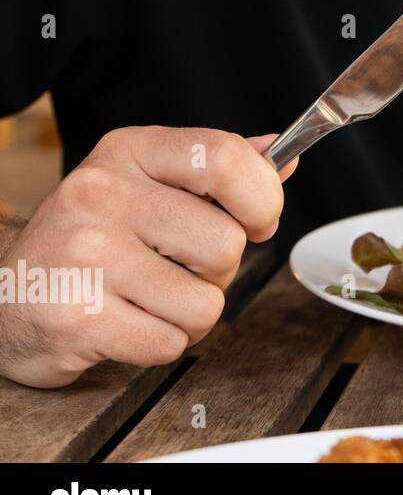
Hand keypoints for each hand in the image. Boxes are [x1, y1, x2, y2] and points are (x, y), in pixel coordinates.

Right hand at [0, 127, 295, 387]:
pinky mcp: (76, 317)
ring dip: (192, 313)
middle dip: (220, 270)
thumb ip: (216, 172)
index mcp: (129, 151)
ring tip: (150, 299)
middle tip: (180, 268)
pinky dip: (160, 343)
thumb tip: (282, 155)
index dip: (263, 198)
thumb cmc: (92, 239)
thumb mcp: (146, 184)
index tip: (258, 221)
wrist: (4, 296)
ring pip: (206, 302)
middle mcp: (101, 194)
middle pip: (227, 243)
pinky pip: (170, 342)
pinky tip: (126, 324)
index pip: (226, 158)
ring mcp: (85, 255)